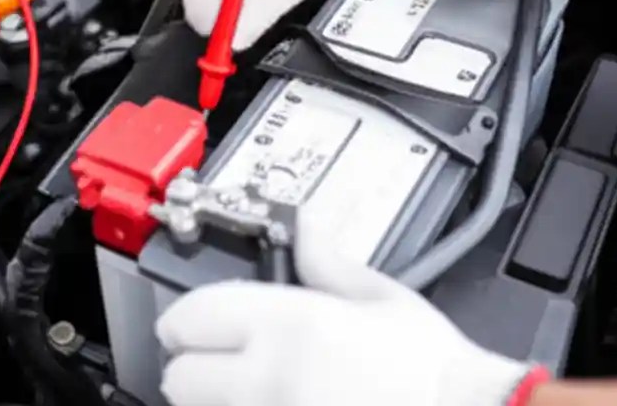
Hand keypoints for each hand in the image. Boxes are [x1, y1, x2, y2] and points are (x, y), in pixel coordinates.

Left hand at [155, 212, 545, 405]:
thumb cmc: (437, 374)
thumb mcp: (384, 300)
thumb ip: (329, 264)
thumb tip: (308, 228)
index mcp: (291, 327)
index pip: (190, 318)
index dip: (186, 320)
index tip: (194, 324)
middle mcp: (269, 380)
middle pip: (179, 377)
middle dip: (193, 366)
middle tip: (216, 363)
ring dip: (215, 400)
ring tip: (254, 390)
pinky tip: (274, 405)